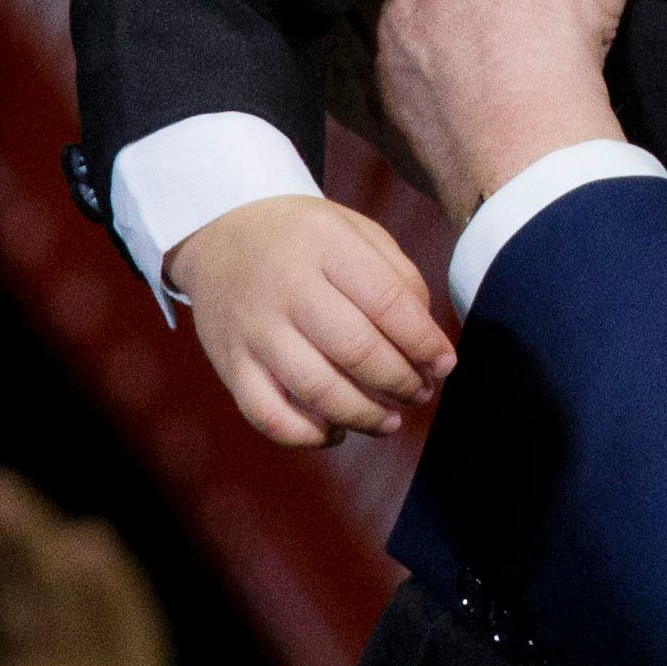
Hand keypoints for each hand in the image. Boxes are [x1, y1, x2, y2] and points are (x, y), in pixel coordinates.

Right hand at [165, 193, 454, 446]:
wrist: (222, 229)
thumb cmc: (306, 239)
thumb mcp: (357, 232)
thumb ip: (399, 279)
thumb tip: (427, 342)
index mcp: (326, 248)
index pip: (388, 303)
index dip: (424, 343)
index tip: (445, 365)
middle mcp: (287, 289)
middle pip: (356, 350)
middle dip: (401, 382)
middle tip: (420, 393)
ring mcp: (254, 330)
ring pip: (315, 390)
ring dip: (364, 415)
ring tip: (390, 420)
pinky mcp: (230, 363)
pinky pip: (267, 415)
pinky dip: (307, 436)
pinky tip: (335, 431)